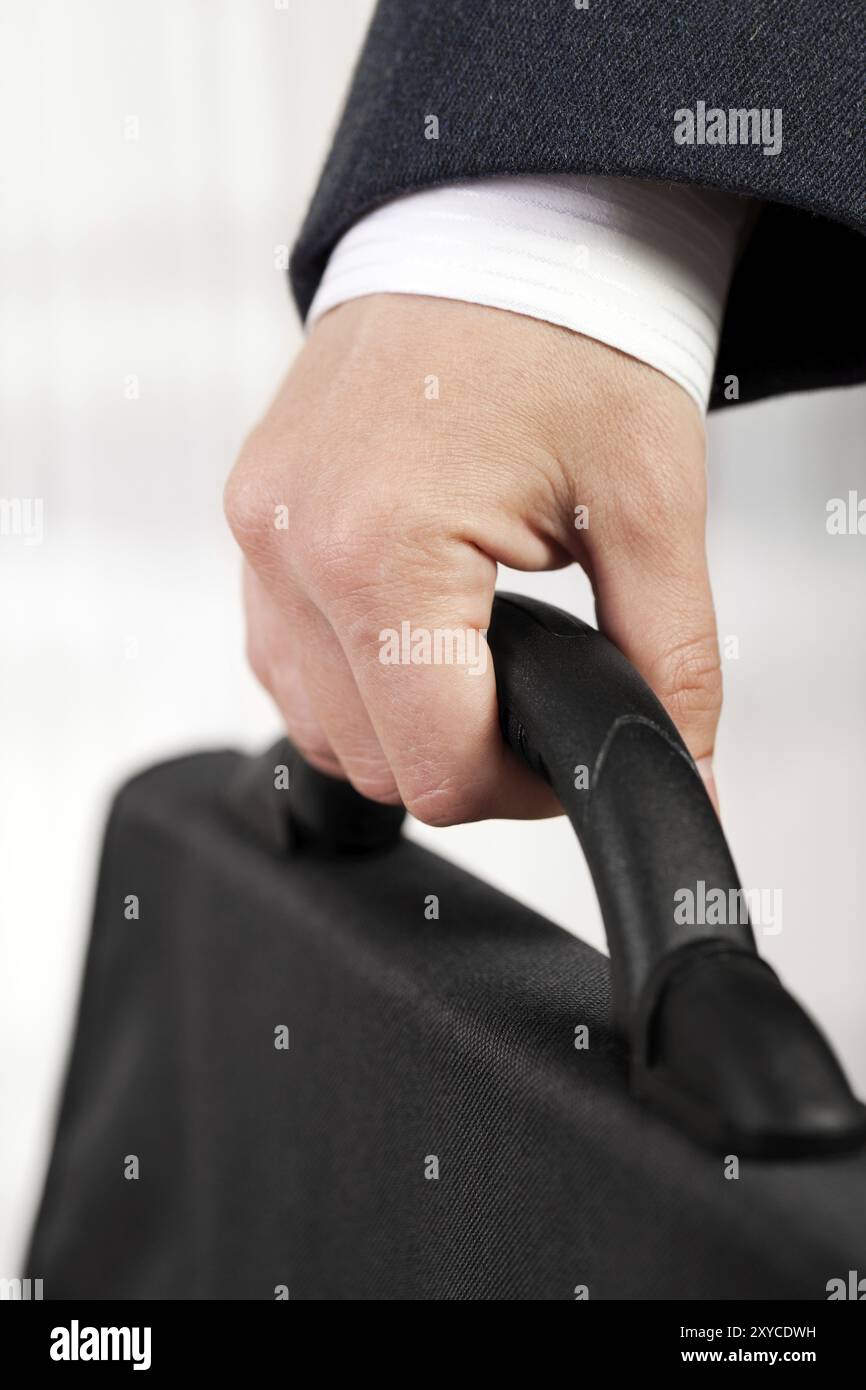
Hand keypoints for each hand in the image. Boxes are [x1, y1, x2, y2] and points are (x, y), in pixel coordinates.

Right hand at [225, 293, 719, 823]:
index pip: (434, 766)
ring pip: (315, 721)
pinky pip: (283, 656)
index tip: (560, 756)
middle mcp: (294, 546)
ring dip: (399, 723)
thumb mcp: (649, 505)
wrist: (501, 230)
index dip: (517, 791)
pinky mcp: (255, 517)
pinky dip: (349, 674)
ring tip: (476, 662)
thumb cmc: (568, 332)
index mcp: (380, 550)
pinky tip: (413, 631)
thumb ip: (670, 661)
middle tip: (534, 706)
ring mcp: (261, 531)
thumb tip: (684, 768)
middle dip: (462, 758)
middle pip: (369, 759)